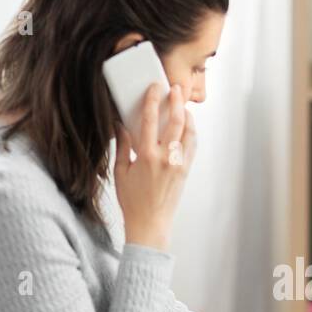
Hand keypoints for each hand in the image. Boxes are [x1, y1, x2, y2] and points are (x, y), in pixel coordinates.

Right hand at [113, 82, 197, 252]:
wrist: (150, 223)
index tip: (155, 87)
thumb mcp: (120, 171)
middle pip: (175, 121)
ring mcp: (178, 164)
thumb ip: (122, 146)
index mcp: (146, 156)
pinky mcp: (185, 171)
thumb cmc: (132, 200)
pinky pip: (192, 146)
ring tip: (182, 105)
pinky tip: (187, 126)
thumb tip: (121, 125)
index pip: (151, 120)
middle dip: (176, 101)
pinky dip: (191, 132)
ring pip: (189, 132)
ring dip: (187, 115)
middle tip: (175, 88)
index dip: (153, 100)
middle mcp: (165, 158)